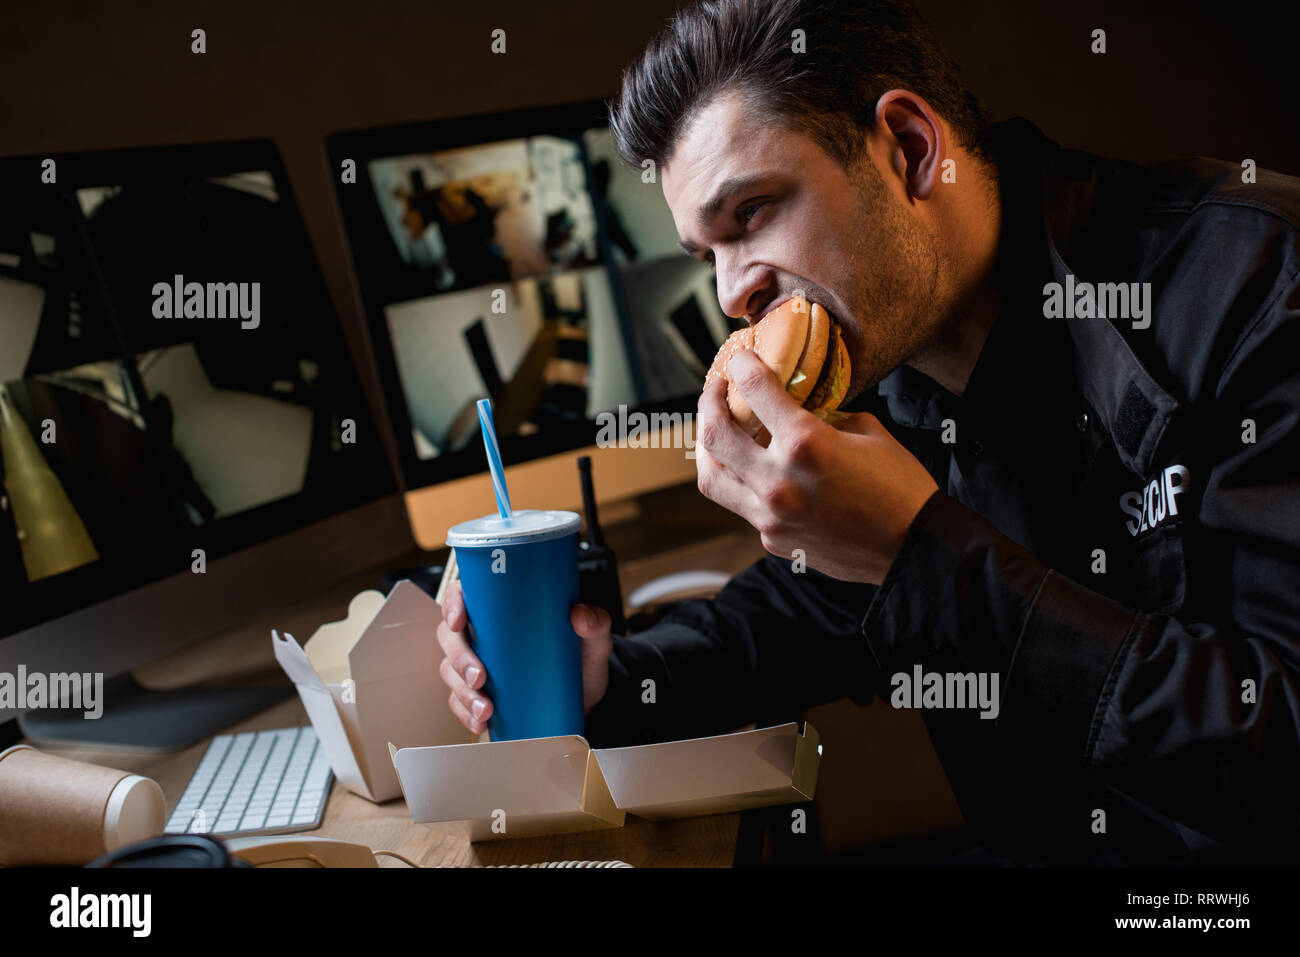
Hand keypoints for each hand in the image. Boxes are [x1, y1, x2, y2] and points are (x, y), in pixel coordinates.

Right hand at [435, 579, 614, 734]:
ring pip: (451, 671)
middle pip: (450, 637)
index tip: (458, 622)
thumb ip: (594, 623)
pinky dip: (466, 713)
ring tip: (486, 709)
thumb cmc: (581, 660)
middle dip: (460, 659)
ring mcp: (478, 663)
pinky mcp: (479, 692)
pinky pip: (459, 701)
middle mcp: (484, 633)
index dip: (453, 605)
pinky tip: (481, 721)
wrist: (583, 698)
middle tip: (480, 678)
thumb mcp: (593, 640)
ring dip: (463, 692)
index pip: (465, 595)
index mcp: (502, 607)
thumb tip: (581, 616)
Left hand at [696, 348, 938, 584]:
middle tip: (716, 390)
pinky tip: (753, 470)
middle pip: (714, 434)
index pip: (754, 389)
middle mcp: (778, 481)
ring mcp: (770, 516)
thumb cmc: (900, 487)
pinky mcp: (772, 539)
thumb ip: (826, 415)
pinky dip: (743, 483)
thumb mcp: (868, 431)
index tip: (739, 360)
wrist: (913, 549)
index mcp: (805, 443)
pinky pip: (743, 506)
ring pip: (712, 477)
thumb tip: (801, 405)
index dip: (741, 366)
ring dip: (707, 448)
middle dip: (709, 403)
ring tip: (715, 431)